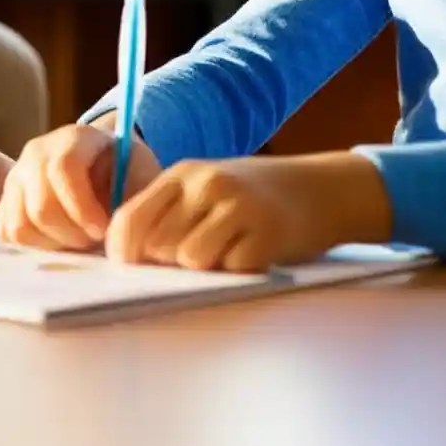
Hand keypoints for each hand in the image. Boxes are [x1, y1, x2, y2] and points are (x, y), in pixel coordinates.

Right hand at [0, 122, 161, 250]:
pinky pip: (8, 235)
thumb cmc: (125, 174)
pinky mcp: (5, 202)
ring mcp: (16, 178)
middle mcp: (37, 153)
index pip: (64, 169)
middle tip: (94, 240)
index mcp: (73, 138)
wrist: (104, 169)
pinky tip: (58, 242)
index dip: (82, 207)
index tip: (103, 229)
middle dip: (71, 234)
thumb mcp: (141, 175)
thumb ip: (135, 196)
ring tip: (77, 240)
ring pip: (20, 226)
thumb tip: (117, 231)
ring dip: (52, 244)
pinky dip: (33, 247)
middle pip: (41, 206)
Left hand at [107, 153, 391, 271]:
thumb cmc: (252, 196)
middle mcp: (207, 185)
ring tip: (226, 252)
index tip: (128, 266)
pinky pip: (231, 269)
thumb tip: (127, 257)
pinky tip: (254, 253)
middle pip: (158, 245)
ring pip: (191, 260)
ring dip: (204, 268)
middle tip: (196, 255)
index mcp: (183, 175)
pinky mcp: (268, 233)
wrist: (323, 188)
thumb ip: (167, 213)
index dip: (122, 250)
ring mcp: (239, 207)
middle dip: (168, 262)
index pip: (130, 218)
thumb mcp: (204, 189)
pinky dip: (238, 271)